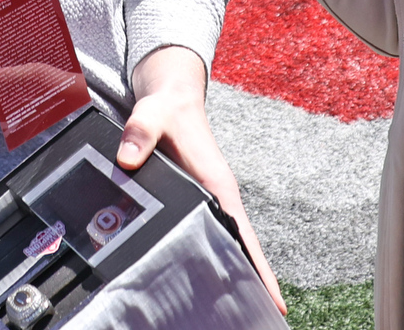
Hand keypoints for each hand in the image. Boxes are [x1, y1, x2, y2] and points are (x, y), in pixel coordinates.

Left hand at [119, 46, 285, 313]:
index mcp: (216, 185)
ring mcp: (211, 201)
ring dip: (235, 276)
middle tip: (256, 321)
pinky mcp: (199, 201)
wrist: (171, 96)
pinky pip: (212, 235)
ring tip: (235, 315)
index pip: (243, 235)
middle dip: (252, 285)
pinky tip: (207, 285)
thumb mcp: (151, 115)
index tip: (275, 302)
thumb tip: (127, 158)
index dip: (259, 269)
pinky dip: (217, 260)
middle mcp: (220, 198)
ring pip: (228, 245)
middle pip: (242, 250)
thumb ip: (140, 133)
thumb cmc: (167, 108)